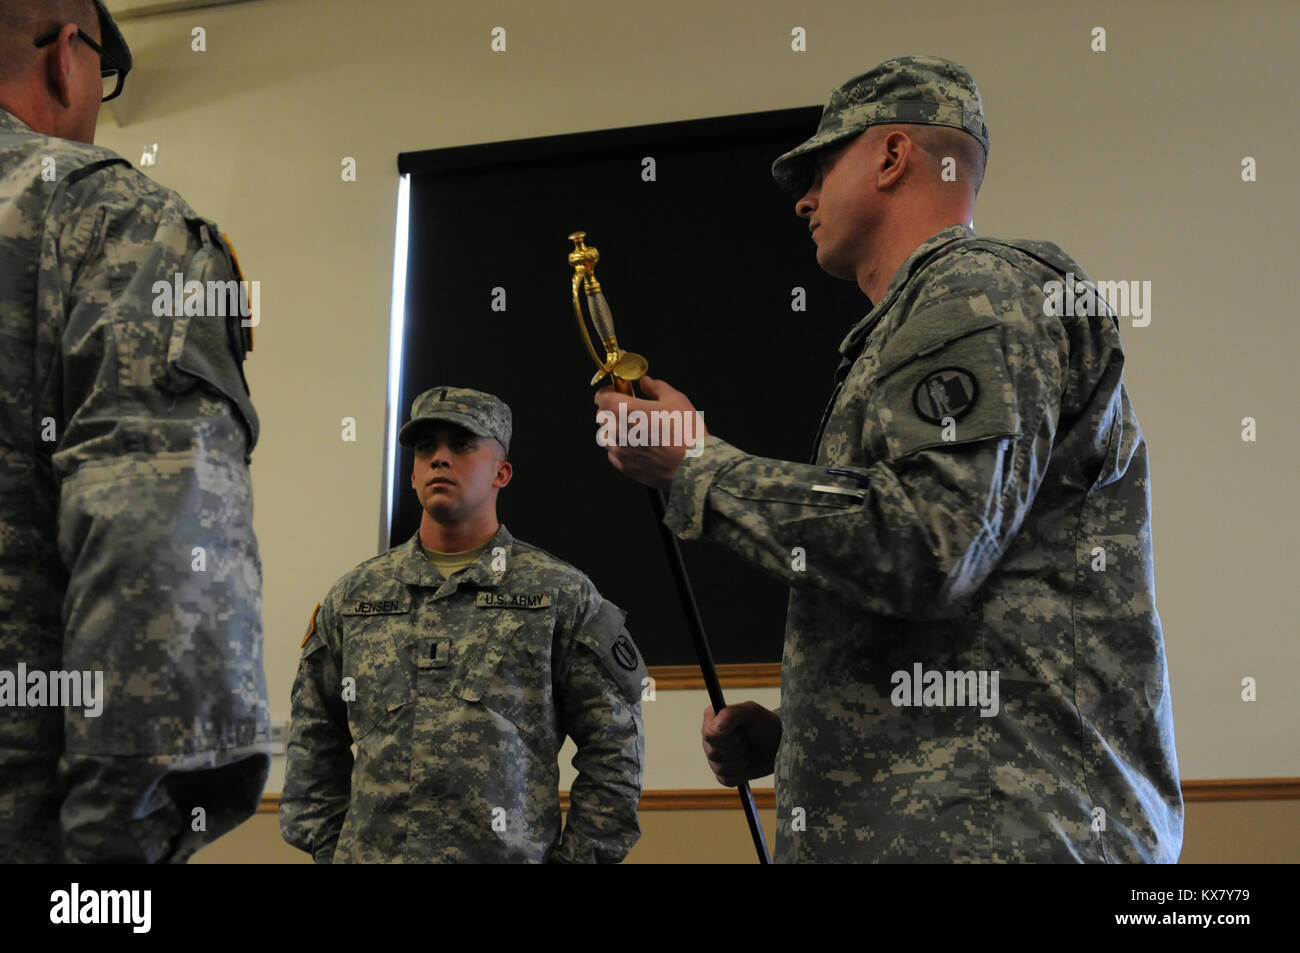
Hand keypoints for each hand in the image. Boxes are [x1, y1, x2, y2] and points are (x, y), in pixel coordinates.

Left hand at [594, 376, 706, 491]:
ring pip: (605, 436)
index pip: (601, 397)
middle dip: (611, 410)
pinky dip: (620, 448)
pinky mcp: (625, 467)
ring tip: (632, 429)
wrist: (694, 466)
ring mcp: (620, 451)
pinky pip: (613, 454)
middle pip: (601, 417)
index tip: (618, 392)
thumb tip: (645, 382)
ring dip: (613, 430)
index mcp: (626, 411)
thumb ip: (655, 387)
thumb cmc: (686, 432)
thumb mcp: (675, 399)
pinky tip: (636, 446)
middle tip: (628, 409)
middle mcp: (618, 431)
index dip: (608, 392)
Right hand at [701, 701, 781, 785]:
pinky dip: (741, 774)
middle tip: (747, 741)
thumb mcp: (751, 712)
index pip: (709, 735)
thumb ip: (730, 714)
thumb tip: (714, 728)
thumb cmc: (766, 724)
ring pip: (720, 768)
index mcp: (712, 718)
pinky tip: (747, 764)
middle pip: (713, 753)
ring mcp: (714, 757)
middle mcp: (709, 737)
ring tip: (749, 752)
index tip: (741, 731)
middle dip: (737, 749)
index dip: (728, 737)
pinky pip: (726, 780)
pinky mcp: (722, 773)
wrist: (778, 744)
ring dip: (740, 762)